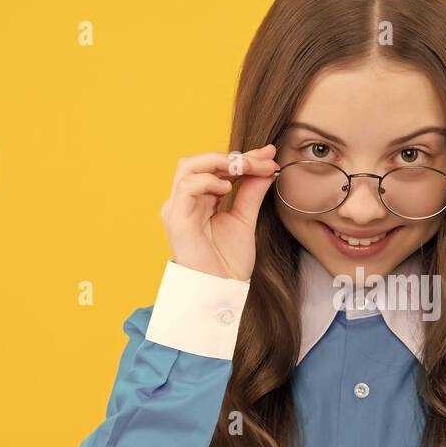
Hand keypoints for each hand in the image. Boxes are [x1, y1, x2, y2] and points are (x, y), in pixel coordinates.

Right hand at [160, 144, 279, 279]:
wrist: (222, 290)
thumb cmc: (229, 261)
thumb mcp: (245, 218)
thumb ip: (252, 192)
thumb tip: (267, 165)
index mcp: (199, 200)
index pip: (216, 168)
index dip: (243, 158)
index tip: (270, 156)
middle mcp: (185, 201)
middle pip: (200, 161)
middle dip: (233, 157)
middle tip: (261, 161)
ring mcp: (177, 208)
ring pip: (188, 167)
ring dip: (219, 162)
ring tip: (244, 169)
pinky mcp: (176, 219)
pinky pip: (186, 187)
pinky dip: (207, 181)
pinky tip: (226, 188)